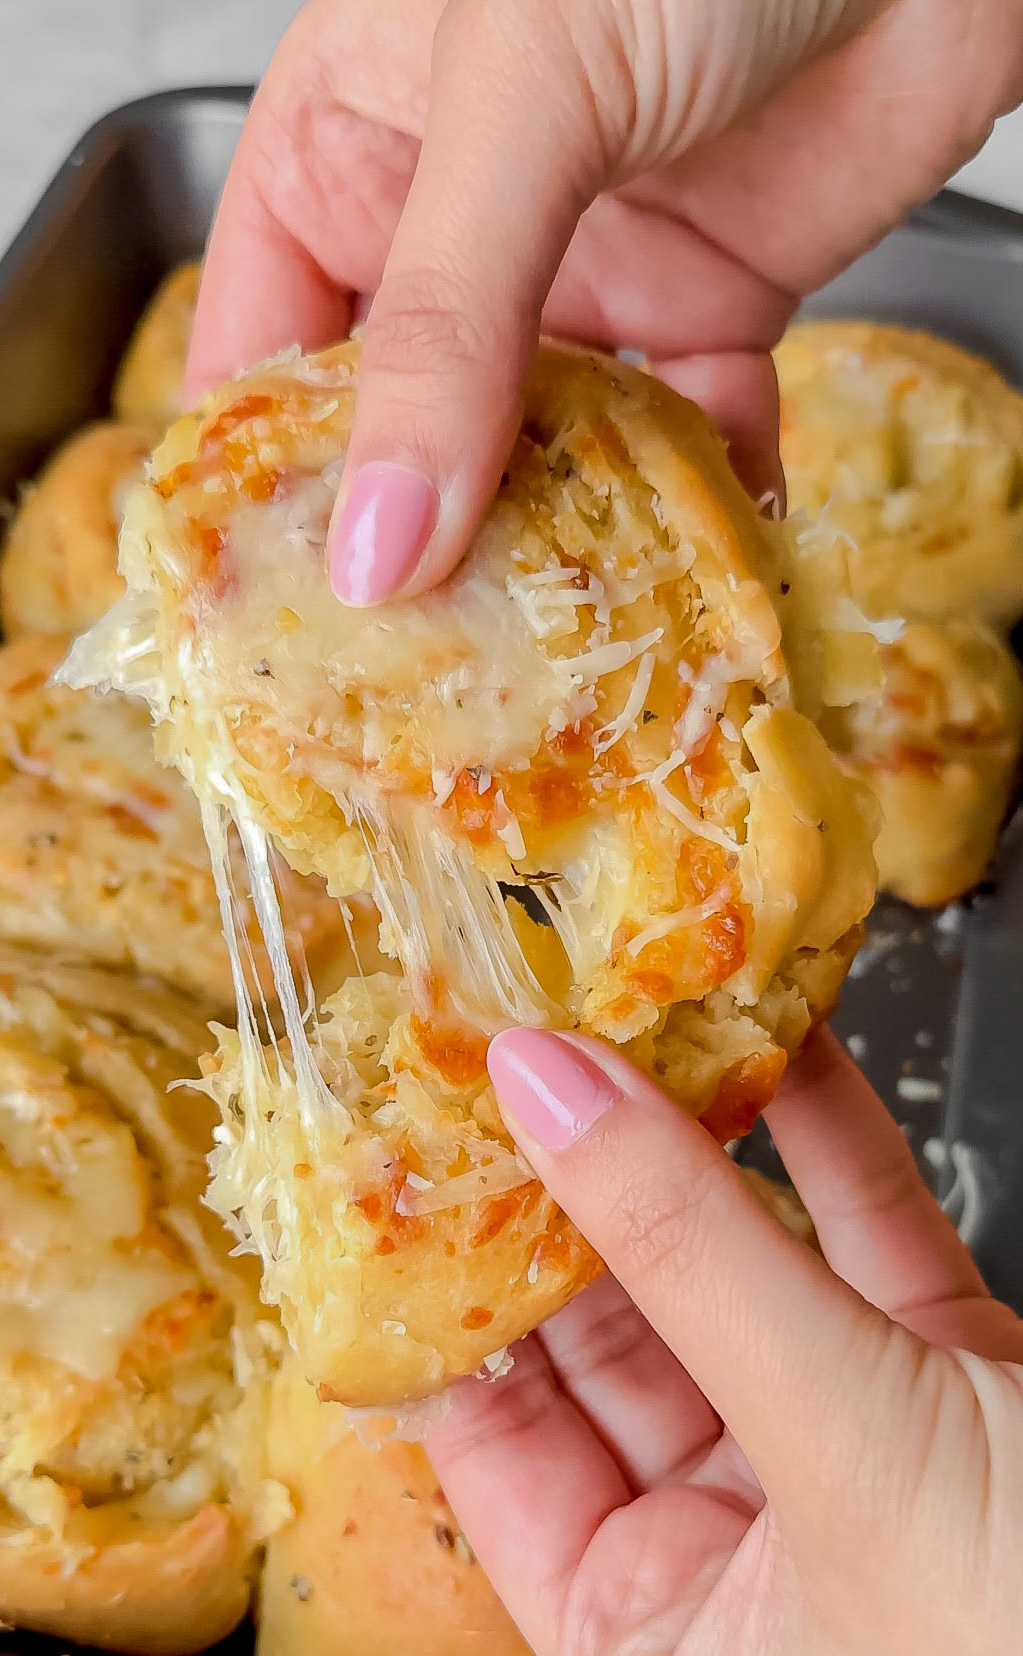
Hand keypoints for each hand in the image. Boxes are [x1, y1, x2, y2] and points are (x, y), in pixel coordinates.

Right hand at [185, 0, 1022, 603]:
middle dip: (413, 542)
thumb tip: (379, 541)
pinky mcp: (710, 309)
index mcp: (353, 144)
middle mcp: (458, 229)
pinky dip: (695, 506)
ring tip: (549, 653)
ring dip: (555, 546)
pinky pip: (684, 439)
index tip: (268, 607)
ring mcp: (584, 276)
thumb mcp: (523, 96)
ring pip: (542, 452)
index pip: (263, 340)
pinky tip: (693, 577)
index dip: (261, 478)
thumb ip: (446, 322)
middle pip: (403, 425)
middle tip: (412, 673)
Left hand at [426, 1027, 1022, 1653]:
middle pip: (610, 1332)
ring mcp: (852, 1452)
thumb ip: (687, 1260)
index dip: (442, 1287)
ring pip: (738, 1267)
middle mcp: (741, 1552)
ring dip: (693, 1140)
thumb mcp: (842, 1447)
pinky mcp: (958, 1376)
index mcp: (656, 1634)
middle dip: (567, 1186)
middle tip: (517, 1055)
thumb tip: (543, 1091)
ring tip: (628, 1022)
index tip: (407, 1152)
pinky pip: (867, 1238)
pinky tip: (779, 1045)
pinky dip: (828, 1137)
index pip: (494, 1436)